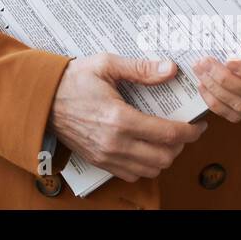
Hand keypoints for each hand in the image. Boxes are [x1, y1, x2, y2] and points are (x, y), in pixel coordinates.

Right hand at [47, 54, 207, 181]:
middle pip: (164, 157)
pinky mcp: (99, 162)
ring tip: (165, 139)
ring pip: (151, 169)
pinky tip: (145, 148)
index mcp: (119, 118)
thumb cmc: (73, 79)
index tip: (198, 125)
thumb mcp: (106, 65)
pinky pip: (132, 174)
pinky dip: (146, 166)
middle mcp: (115, 143)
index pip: (169, 134)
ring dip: (164, 156)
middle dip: (180, 145)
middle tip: (182, 129)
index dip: (190, 131)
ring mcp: (106, 156)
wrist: (42, 99)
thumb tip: (170, 69)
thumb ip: (141, 68)